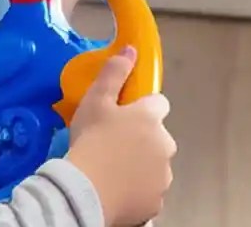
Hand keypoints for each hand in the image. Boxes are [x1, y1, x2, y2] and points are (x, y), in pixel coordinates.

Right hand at [66, 47, 175, 226]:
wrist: (85, 190)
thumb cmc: (91, 140)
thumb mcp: (96, 100)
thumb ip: (115, 72)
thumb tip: (130, 50)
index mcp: (151, 117)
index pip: (159, 104)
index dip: (142, 108)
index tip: (123, 116)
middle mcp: (165, 144)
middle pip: (157, 137)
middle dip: (142, 140)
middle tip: (113, 145)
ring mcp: (163, 174)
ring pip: (155, 165)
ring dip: (141, 166)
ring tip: (112, 170)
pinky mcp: (156, 201)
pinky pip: (149, 191)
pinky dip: (138, 190)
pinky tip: (117, 190)